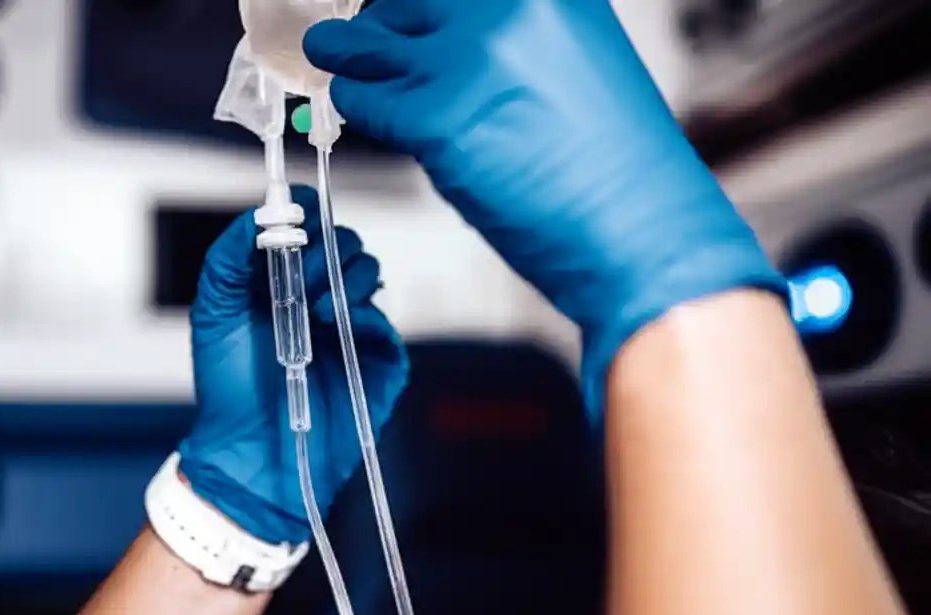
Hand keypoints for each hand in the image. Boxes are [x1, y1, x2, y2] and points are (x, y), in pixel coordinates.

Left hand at [179, 186, 408, 543]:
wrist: (247, 452)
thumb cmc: (228, 389)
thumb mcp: (213, 313)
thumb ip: (228, 259)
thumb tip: (256, 216)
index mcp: (285, 281)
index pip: (309, 226)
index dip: (304, 213)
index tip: (291, 215)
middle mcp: (322, 297)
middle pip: (344, 242)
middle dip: (322, 248)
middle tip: (296, 277)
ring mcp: (352, 328)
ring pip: (369, 271)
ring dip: (342, 276)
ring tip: (312, 308)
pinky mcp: (376, 362)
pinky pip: (383, 322)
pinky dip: (362, 313)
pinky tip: (332, 324)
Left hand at [304, 0, 784, 416]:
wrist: (642, 234)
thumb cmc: (612, 165)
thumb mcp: (569, 61)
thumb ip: (507, 37)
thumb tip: (440, 37)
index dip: (411, 3)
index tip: (397, 9)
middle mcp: (506, 5)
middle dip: (377, 19)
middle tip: (355, 34)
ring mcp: (471, 59)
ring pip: (370, 40)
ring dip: (346, 51)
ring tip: (329, 52)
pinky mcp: (441, 118)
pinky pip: (367, 98)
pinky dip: (356, 105)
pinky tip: (359, 110)